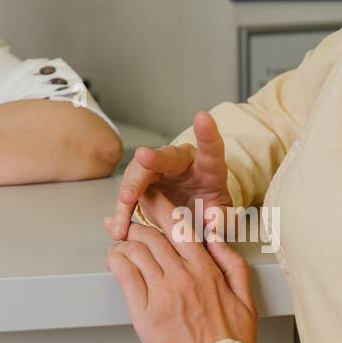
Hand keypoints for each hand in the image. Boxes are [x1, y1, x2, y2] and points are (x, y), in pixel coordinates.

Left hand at [105, 189, 257, 342]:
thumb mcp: (245, 299)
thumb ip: (232, 263)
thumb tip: (217, 237)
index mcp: (206, 270)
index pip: (179, 225)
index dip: (160, 206)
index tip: (150, 195)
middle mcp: (183, 277)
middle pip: (152, 234)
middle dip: (135, 221)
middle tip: (124, 217)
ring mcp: (163, 294)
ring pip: (136, 251)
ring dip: (123, 241)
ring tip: (118, 240)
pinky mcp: (145, 313)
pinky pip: (125, 275)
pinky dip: (115, 261)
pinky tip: (114, 258)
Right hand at [109, 110, 230, 240]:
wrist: (192, 213)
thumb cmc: (210, 208)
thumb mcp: (223, 215)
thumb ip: (223, 218)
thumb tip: (214, 222)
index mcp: (207, 165)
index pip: (210, 147)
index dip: (207, 132)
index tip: (202, 117)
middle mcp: (179, 161)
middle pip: (166, 156)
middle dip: (154, 156)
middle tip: (143, 155)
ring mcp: (156, 171)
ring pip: (140, 174)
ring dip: (131, 188)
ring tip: (125, 201)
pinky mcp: (139, 184)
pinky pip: (129, 196)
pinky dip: (123, 212)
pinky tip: (118, 225)